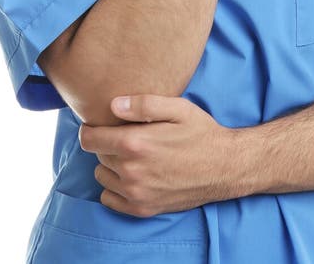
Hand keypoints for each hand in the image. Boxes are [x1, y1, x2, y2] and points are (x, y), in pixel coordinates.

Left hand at [79, 94, 235, 217]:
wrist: (224, 167)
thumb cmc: (200, 133)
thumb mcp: (178, 108)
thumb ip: (143, 104)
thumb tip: (113, 104)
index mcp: (135, 144)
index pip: (90, 139)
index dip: (91, 129)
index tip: (100, 124)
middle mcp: (131, 171)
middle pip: (98, 155)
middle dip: (107, 144)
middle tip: (129, 136)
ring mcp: (136, 193)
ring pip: (102, 176)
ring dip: (111, 165)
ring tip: (132, 155)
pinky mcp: (142, 209)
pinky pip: (109, 199)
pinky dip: (115, 187)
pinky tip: (132, 175)